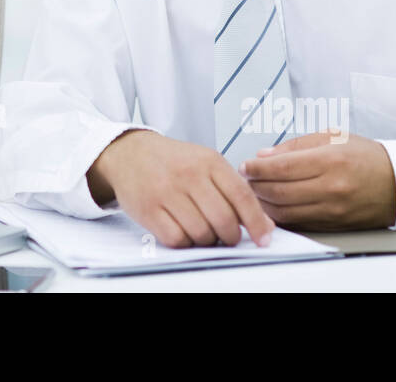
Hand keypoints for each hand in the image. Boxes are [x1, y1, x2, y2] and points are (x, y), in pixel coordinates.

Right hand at [86, 129, 275, 248]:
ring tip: (203, 232)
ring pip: (201, 233)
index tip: (264, 238)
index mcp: (209, 161)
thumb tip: (264, 224)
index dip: (257, 222)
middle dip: (231, 237)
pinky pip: (177, 239)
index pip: (242, 196)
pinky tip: (184, 232)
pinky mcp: (148, 209)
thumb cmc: (174, 161)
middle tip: (227, 237)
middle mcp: (189, 175)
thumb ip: (235, 190)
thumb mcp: (207, 163)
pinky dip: (185, 242)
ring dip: (208, 241)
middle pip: (223, 220)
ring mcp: (166, 192)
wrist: (130, 153)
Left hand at [240, 132, 395, 229]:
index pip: (282, 167)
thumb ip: (295, 146)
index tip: (245, 166)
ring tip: (256, 192)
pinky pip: (299, 223)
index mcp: (330, 160)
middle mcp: (332, 187)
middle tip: (246, 179)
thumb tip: (264, 156)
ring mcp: (334, 209)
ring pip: (286, 211)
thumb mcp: (332, 137)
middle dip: (256, 186)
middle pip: (280, 191)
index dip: (257, 168)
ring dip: (264, 203)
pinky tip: (273, 206)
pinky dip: (281, 216)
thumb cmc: (365, 156)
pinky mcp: (335, 224)